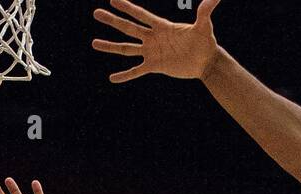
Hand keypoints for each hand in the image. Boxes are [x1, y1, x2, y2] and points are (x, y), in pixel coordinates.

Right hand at [92, 0, 221, 83]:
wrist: (206, 62)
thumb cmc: (205, 42)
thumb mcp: (204, 26)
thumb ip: (205, 11)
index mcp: (161, 26)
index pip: (141, 15)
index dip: (127, 7)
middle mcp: (153, 38)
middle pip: (128, 28)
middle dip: (113, 21)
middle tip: (96, 13)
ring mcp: (152, 52)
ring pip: (127, 49)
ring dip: (111, 46)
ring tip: (94, 43)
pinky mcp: (154, 66)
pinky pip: (136, 71)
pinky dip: (125, 75)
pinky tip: (112, 78)